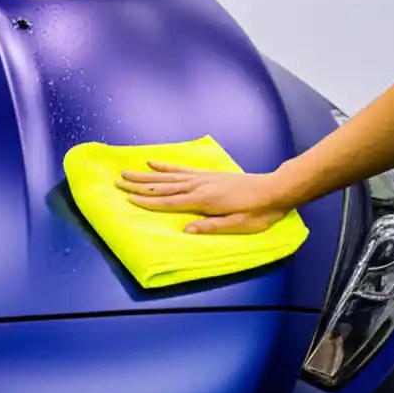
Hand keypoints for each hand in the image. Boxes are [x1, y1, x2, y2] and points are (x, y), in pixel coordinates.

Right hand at [116, 161, 292, 233]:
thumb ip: (211, 227)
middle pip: (163, 186)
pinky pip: (181, 169)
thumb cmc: (258, 212)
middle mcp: (199, 186)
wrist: (275, 190)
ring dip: (146, 174)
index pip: (170, 202)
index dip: (149, 202)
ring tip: (127, 171)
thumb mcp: (238, 225)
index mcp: (204, 201)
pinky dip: (166, 165)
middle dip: (139, 185)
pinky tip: (153, 163)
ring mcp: (202, 178)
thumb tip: (185, 230)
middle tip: (118, 182)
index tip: (129, 199)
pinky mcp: (207, 174)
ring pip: (168, 176)